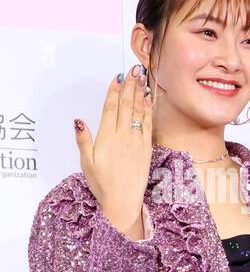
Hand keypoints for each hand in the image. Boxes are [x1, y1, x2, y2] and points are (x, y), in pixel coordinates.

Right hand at [75, 66, 152, 235]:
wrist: (123, 202)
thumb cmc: (102, 183)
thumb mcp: (86, 162)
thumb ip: (83, 140)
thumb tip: (79, 121)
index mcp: (107, 138)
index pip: (111, 109)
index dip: (114, 91)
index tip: (117, 77)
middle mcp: (124, 137)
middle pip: (126, 106)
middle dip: (130, 86)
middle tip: (134, 69)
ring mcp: (137, 142)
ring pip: (139, 113)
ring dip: (140, 94)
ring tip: (142, 78)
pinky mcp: (147, 149)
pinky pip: (148, 125)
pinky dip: (148, 111)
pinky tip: (148, 100)